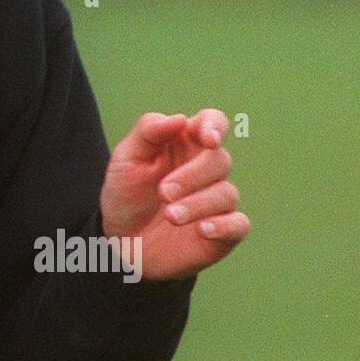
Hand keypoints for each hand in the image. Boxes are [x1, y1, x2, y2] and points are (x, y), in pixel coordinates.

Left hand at [99, 109, 248, 280]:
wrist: (120, 241)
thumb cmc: (126, 194)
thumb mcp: (126, 158)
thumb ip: (148, 132)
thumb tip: (179, 119)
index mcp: (186, 144)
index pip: (213, 122)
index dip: (215, 126)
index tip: (208, 140)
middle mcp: (206, 170)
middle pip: (219, 160)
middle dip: (192, 175)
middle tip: (164, 192)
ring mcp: (217, 200)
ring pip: (227, 193)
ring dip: (198, 204)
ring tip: (170, 215)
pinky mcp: (223, 231)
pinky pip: (239, 224)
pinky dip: (224, 225)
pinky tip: (203, 229)